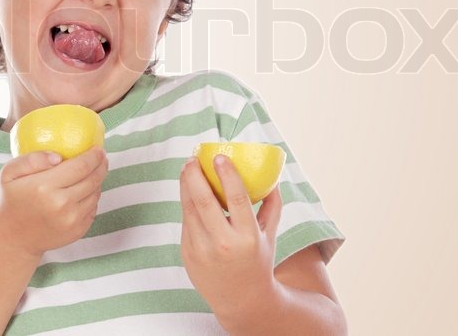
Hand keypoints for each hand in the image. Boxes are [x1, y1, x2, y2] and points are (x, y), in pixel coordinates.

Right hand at [0, 146, 107, 258]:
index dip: (94, 156)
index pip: (81, 166)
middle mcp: (61, 205)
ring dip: (97, 181)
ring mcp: (71, 221)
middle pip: (93, 179)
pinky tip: (84, 192)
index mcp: (45, 187)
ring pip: (95, 194)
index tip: (98, 148)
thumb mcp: (9, 173)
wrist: (12, 238)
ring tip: (92, 173)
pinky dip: (92, 198)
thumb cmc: (11, 200)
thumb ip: (31, 159)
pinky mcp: (77, 231)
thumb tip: (58, 157)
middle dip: (101, 165)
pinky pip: (93, 208)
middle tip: (102, 157)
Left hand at [179, 154, 282, 323]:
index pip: (236, 198)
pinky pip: (186, 222)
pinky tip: (188, 190)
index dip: (226, 174)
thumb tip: (272, 177)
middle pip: (204, 201)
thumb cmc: (258, 261)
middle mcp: (223, 244)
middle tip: (193, 158)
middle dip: (195, 175)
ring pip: (189, 209)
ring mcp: (202, 250)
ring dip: (185, 185)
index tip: (219, 156)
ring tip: (187, 168)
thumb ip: (273, 206)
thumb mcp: (270, 235)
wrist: (242, 301)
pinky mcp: (188, 254)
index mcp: (248, 237)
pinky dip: (186, 204)